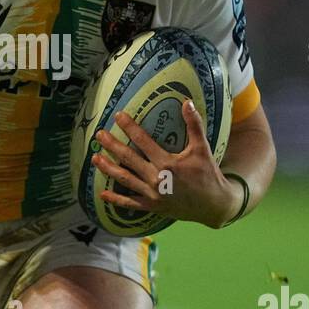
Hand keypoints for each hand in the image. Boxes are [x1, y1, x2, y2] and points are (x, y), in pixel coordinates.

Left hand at [91, 100, 241, 228]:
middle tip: (99, 134)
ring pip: (125, 179)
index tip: (118, 116)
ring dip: (108, 168)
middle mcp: (156, 179)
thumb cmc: (208, 174)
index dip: (129, 127)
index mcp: (167, 163)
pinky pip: (130, 203)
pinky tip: (102, 193)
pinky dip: (116, 199)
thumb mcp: (202, 149)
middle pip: (129, 159)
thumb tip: (187, 102)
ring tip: (95, 158)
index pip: (143, 141)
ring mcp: (152, 195)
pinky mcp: (152, 207)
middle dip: (112, 145)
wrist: (214, 205)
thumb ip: (194, 125)